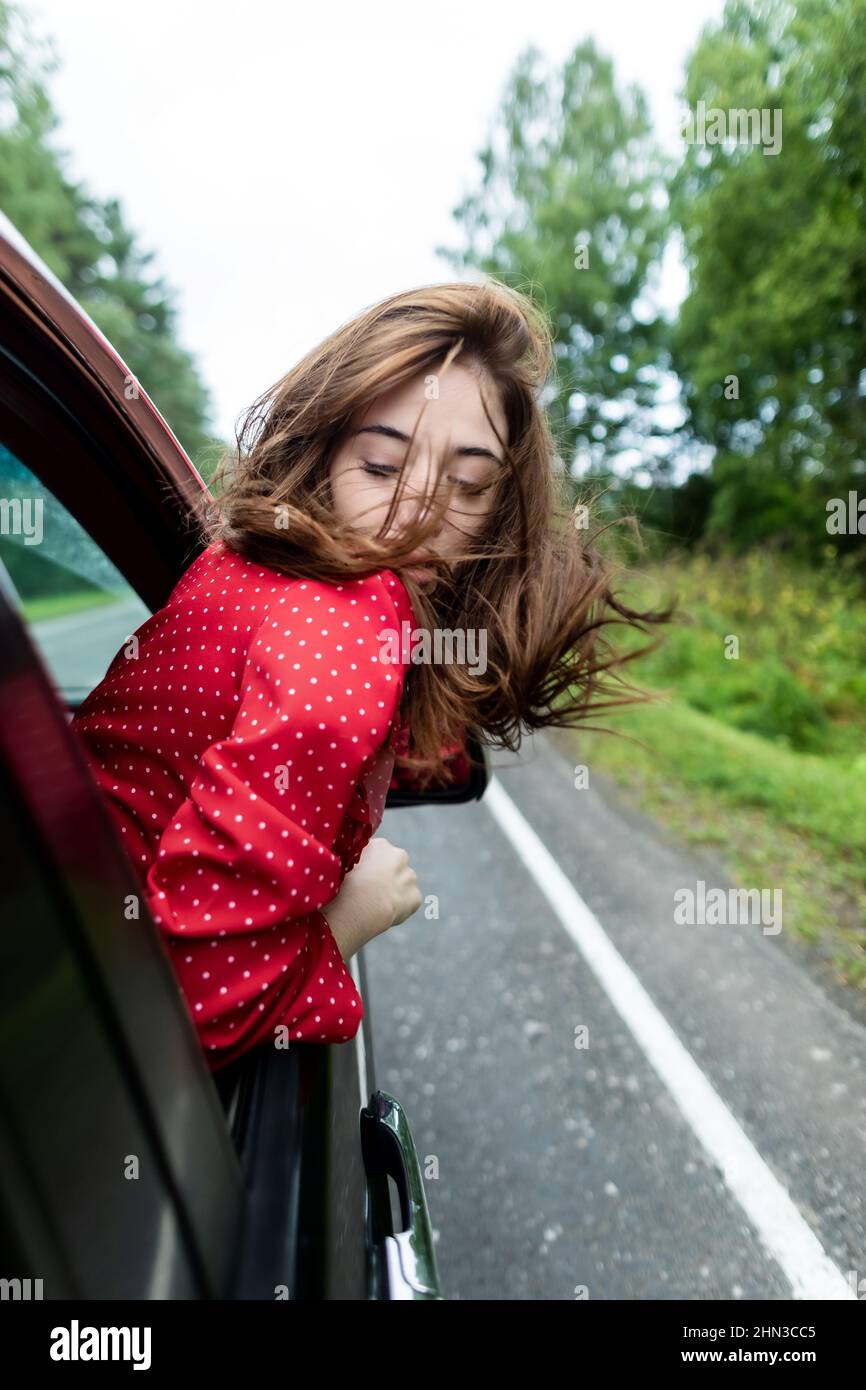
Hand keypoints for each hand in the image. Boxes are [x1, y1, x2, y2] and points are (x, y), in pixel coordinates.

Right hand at [322, 835, 422, 960]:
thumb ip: (353, 859)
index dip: (367, 865)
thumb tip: (353, 863)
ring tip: (377, 903)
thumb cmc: (344, 886)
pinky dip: (401, 906)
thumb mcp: (343, 864)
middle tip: (370, 890)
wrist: (358, 909)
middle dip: (385, 874)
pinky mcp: (415, 897)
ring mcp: (410, 877)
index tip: (360, 877)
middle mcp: (400, 856)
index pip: (376, 853)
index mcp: (381, 845)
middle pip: (393, 865)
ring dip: (394, 889)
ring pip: (403, 882)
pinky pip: (408, 901)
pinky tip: (386, 912)